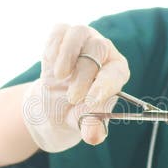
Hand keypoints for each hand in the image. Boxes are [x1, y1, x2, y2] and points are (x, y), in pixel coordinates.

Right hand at [22, 24, 129, 151]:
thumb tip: (94, 137)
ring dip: (68, 55)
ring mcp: (84, 40)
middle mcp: (104, 51)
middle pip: (98, 49)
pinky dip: (54, 46)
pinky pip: (60, 30)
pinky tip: (51, 64)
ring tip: (60, 76)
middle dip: (83, 75)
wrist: (55, 103)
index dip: (104, 85)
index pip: (116, 72)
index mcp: (117, 71)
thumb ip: (91, 126)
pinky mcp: (63, 35)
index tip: (90, 101)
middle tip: (72, 97)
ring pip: (79, 33)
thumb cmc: (77, 110)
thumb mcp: (84, 122)